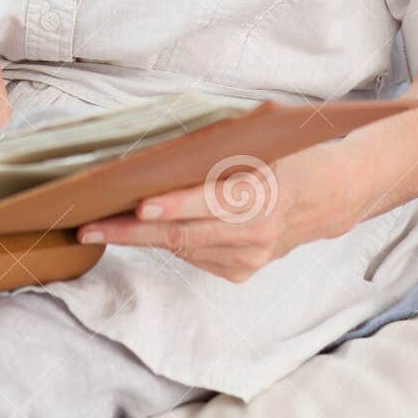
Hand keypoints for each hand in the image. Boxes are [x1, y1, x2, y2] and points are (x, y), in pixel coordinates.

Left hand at [75, 141, 353, 282]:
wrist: (327, 199)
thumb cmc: (286, 158)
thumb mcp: (259, 146)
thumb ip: (217, 154)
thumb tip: (159, 153)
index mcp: (262, 194)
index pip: (208, 204)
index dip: (173, 206)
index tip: (139, 206)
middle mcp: (255, 233)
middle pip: (182, 235)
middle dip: (131, 232)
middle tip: (90, 226)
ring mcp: (248, 258)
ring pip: (182, 247)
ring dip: (140, 238)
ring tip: (101, 226)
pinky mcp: (241, 272)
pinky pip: (195, 255)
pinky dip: (170, 241)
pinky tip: (148, 229)